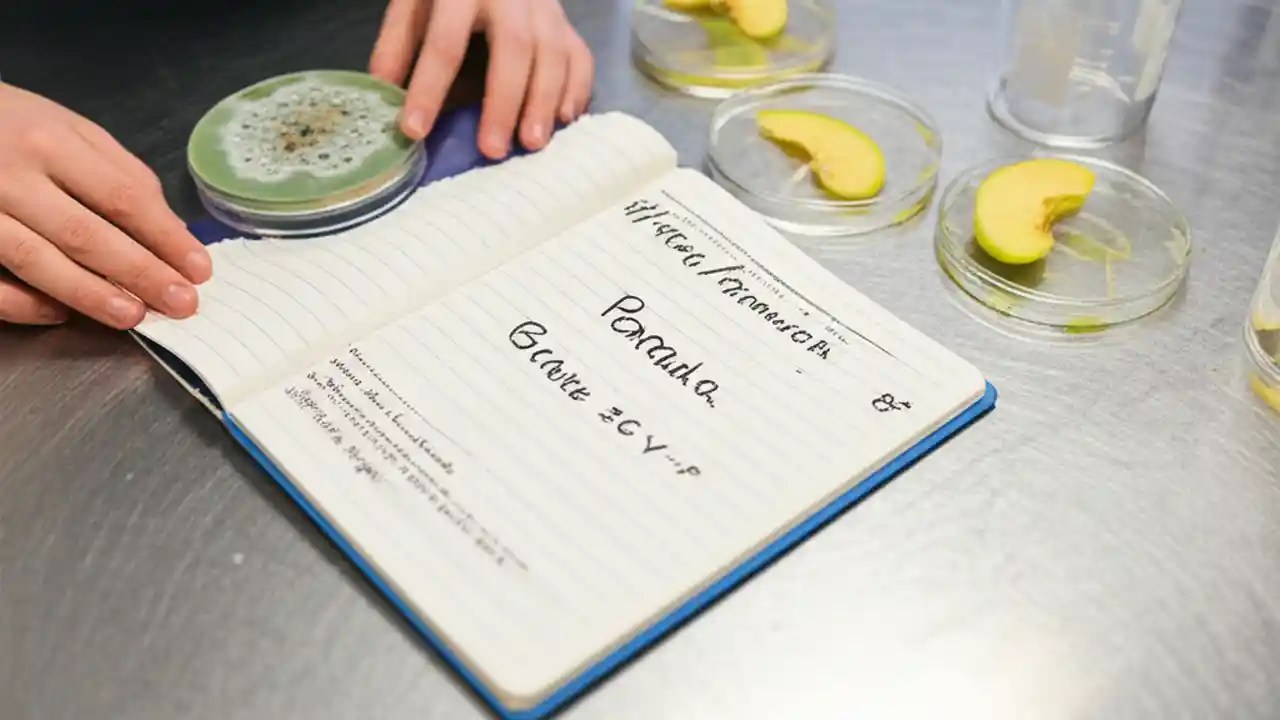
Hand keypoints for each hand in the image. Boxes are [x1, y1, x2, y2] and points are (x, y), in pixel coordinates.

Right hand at [0, 83, 210, 329]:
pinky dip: (22, 303)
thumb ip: (120, 174)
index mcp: (50, 141)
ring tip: (133, 317)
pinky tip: (59, 314)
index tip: (199, 269)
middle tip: (182, 304)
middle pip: (85, 233)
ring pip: (36, 260)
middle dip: (139, 273)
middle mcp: (10, 174)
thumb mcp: (68, 128)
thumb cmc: (10, 123)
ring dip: (88, 294)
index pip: (122, 197)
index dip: (165, 237)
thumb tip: (170, 229)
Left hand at [369, 0, 594, 158]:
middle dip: (504, 101)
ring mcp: (545, 7)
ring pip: (554, 53)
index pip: (445, 42)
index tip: (414, 130)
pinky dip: (576, 90)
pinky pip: (580, 57)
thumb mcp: (414, 4)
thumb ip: (398, 46)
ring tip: (532, 144)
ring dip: (544, 102)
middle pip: (514, 47)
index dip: (428, 88)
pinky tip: (563, 120)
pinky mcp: (567, 23)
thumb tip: (382, 96)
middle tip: (493, 150)